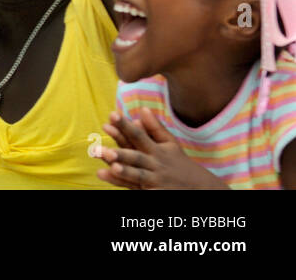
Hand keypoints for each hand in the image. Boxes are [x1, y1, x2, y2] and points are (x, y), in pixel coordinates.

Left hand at [96, 110, 227, 189]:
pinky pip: (142, 192)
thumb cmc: (181, 164)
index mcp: (157, 150)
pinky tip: (119, 187)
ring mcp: (157, 181)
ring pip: (138, 176)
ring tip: (110, 167)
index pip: (138, 135)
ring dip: (125, 172)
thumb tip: (142, 109)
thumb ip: (155, 128)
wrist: (203, 189)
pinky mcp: (157, 194)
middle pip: (136, 158)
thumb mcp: (171, 144)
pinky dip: (132, 190)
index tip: (111, 114)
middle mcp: (156, 165)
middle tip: (99, 148)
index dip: (125, 125)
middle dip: (119, 153)